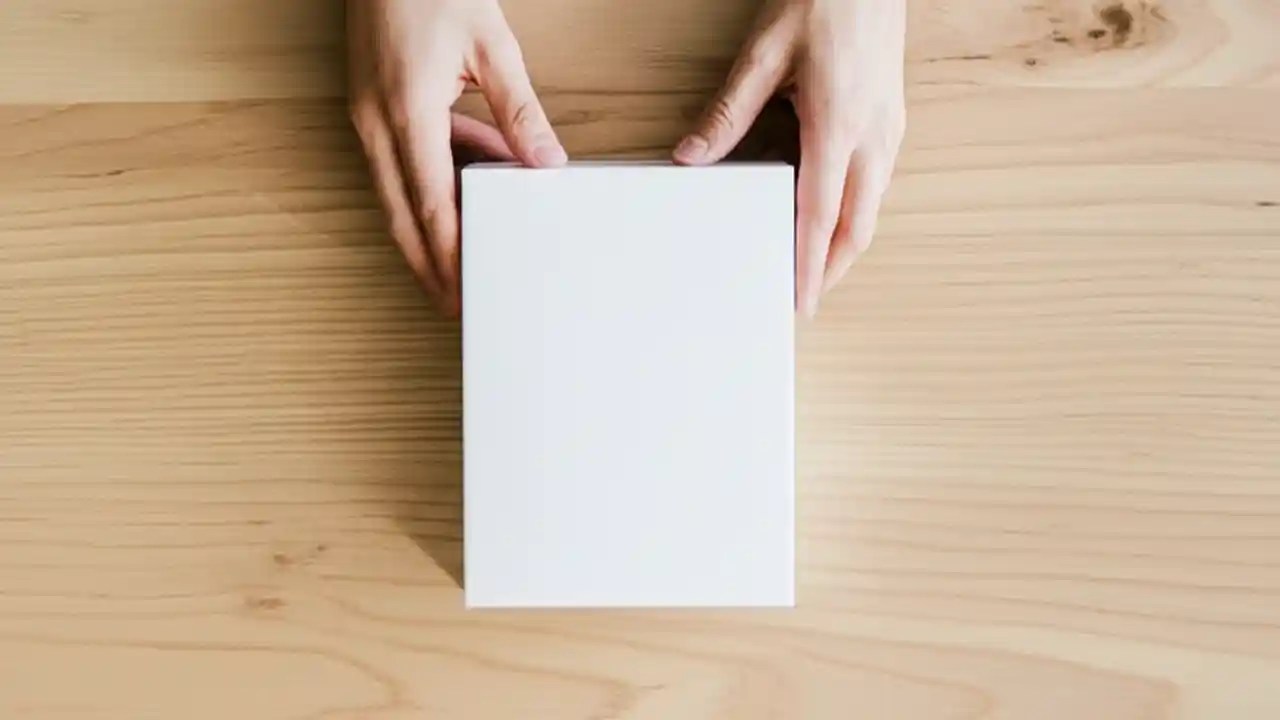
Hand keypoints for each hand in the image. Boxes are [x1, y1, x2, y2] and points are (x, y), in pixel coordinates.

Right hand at [348, 0, 566, 316]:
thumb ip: (520, 111)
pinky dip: (434, 178)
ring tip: (466, 255)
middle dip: (426, 264)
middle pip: (401, 215)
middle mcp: (377, 123)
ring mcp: (368, 115)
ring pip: (398, 191)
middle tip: (451, 304)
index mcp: (407, 112)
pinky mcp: (372, 105)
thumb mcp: (492, 46)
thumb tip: (545, 162)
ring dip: (430, 225)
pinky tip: (475, 176)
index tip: (460, 292)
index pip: (430, 203)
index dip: (447, 254)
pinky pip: (402, 159)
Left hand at [674, 0, 905, 316]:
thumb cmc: (825, 0)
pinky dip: (859, 211)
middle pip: (858, 227)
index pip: (820, 216)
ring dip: (848, 243)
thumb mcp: (764, 54)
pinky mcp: (894, 117)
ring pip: (874, 207)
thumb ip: (729, 111)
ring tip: (817, 266)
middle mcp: (872, 136)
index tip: (800, 300)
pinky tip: (837, 213)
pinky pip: (879, 182)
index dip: (809, 265)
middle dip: (833, 270)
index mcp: (837, 126)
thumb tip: (693, 153)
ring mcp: (889, 128)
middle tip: (808, 298)